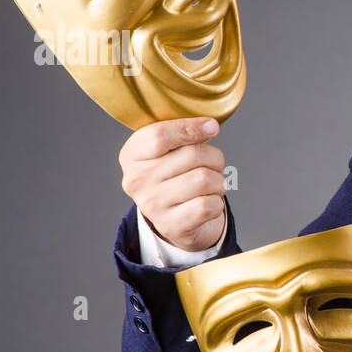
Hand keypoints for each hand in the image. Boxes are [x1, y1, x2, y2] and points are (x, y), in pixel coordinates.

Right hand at [118, 116, 226, 251]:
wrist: (175, 220)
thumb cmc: (175, 176)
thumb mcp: (168, 151)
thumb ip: (181, 134)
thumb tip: (210, 126)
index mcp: (132, 155)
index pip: (160, 135)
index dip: (191, 127)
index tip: (212, 127)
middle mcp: (137, 180)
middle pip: (192, 155)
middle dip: (214, 158)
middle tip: (213, 165)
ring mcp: (152, 205)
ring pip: (204, 180)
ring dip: (219, 181)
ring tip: (212, 184)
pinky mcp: (171, 225)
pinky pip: (208, 205)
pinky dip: (218, 202)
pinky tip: (209, 201)